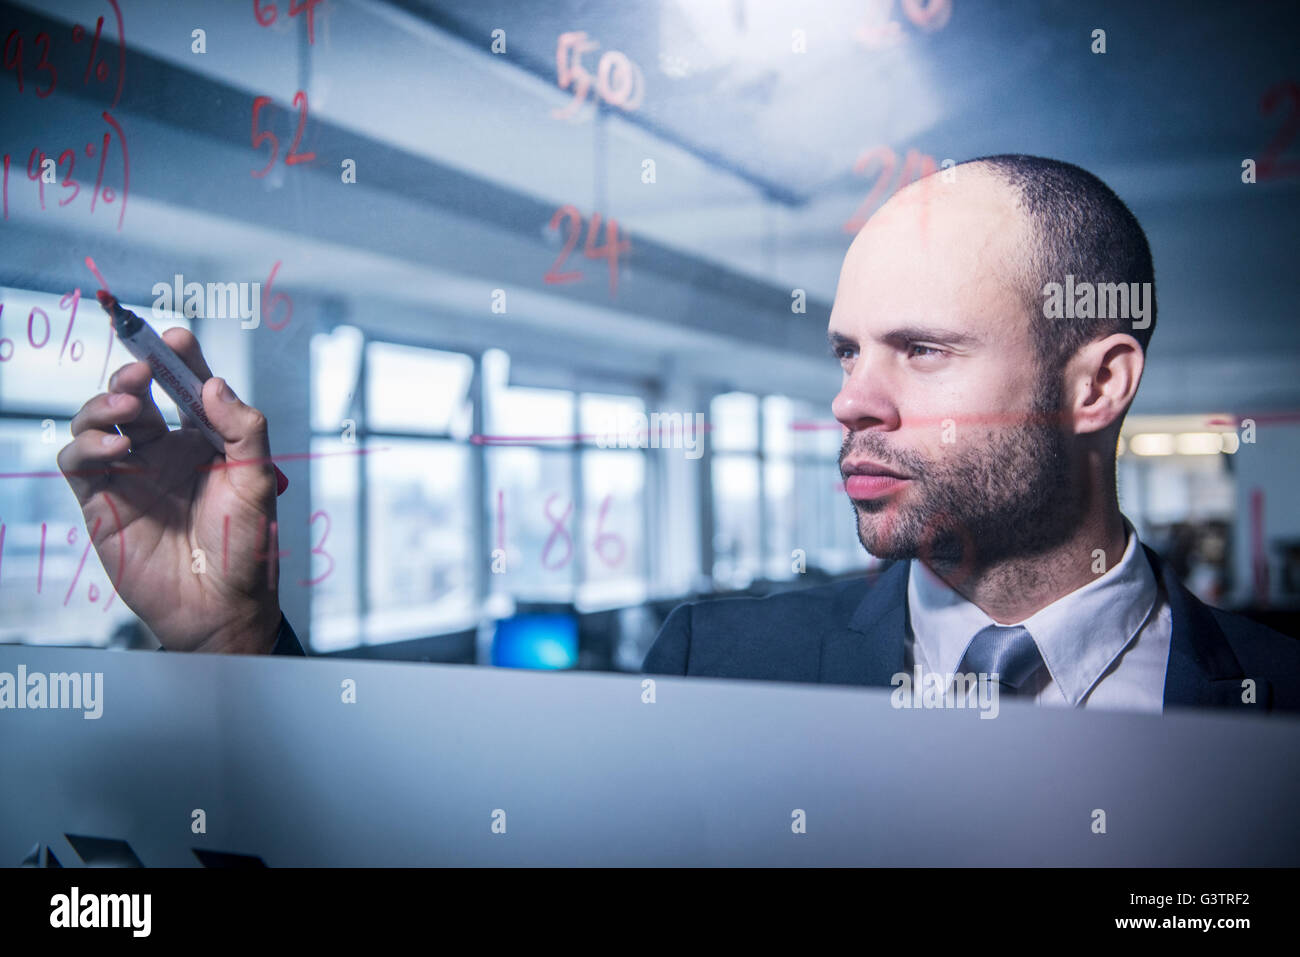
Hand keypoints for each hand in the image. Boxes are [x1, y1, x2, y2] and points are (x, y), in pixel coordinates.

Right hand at [57, 328, 281, 652]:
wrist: (222, 606)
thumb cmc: (247, 548)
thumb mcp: (259, 481)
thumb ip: (244, 428)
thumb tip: (214, 384)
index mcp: (204, 440)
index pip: (185, 384)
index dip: (177, 356)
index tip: (174, 335)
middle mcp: (164, 450)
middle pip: (136, 391)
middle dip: (134, 370)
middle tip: (142, 370)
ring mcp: (131, 472)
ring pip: (99, 418)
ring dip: (106, 402)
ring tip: (131, 409)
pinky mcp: (102, 500)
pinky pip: (78, 459)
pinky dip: (87, 443)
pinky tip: (112, 447)